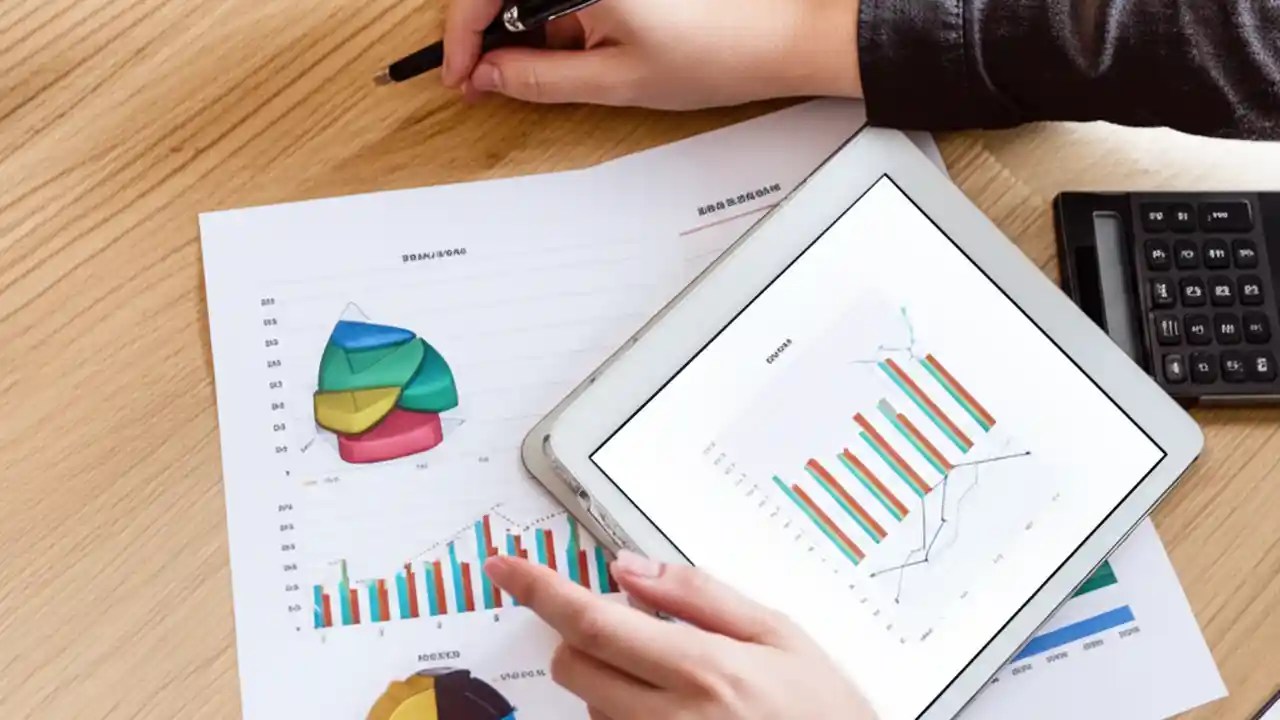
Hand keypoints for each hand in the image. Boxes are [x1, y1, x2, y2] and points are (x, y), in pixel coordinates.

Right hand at [440, 0, 862, 109]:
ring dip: (526, 25)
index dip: (461, 38)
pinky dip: (559, 14)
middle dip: (488, 31)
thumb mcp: (615, 80)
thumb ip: (538, 79)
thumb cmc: (720, 51)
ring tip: (543, 70)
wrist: (786, 35)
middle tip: (486, 80)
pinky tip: (576, 46)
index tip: (459, 75)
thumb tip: (488, 77)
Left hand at [484, 550, 876, 719]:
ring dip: (613, 682)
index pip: (592, 620)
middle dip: (585, 636)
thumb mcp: (781, 634)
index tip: (504, 567)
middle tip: (637, 629)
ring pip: (591, 708)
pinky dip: (628, 717)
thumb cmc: (826, 713)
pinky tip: (682, 712)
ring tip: (684, 685)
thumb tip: (630, 568)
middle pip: (574, 666)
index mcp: (703, 669)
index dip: (538, 589)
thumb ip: (700, 595)